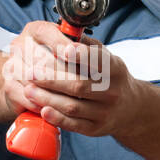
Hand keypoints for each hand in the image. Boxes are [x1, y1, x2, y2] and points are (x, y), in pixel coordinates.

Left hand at [5, 25, 141, 138]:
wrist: (131, 108)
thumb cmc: (110, 76)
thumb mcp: (106, 57)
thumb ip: (85, 45)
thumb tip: (63, 31)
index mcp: (115, 69)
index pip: (98, 61)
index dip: (81, 56)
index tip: (63, 50)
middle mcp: (112, 92)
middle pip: (79, 85)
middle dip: (52, 79)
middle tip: (31, 72)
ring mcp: (104, 112)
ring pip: (73, 106)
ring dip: (48, 98)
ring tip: (29, 90)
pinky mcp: (96, 128)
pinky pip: (74, 124)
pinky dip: (57, 118)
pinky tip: (42, 110)